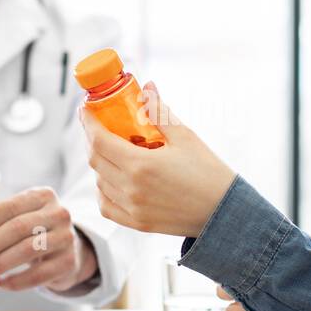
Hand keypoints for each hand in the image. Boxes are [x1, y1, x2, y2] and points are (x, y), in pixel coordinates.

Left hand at [0, 187, 98, 292]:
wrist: (65, 252)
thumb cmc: (29, 230)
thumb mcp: (8, 216)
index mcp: (42, 195)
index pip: (9, 206)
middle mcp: (59, 213)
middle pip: (18, 228)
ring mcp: (67, 237)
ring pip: (28, 251)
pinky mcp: (69, 262)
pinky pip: (39, 274)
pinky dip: (17, 281)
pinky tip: (0, 284)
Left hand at [79, 81, 235, 236]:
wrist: (225, 213)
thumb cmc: (209, 173)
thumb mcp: (185, 137)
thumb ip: (159, 112)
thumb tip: (147, 87)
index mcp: (141, 165)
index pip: (99, 141)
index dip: (88, 123)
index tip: (85, 109)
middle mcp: (131, 189)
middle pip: (95, 160)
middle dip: (92, 139)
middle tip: (99, 126)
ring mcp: (132, 209)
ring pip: (99, 182)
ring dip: (100, 164)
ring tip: (113, 151)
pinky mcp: (137, 223)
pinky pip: (106, 206)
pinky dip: (104, 190)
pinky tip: (115, 179)